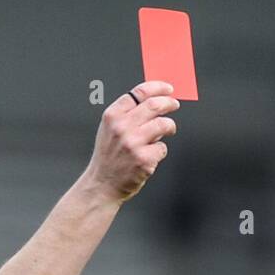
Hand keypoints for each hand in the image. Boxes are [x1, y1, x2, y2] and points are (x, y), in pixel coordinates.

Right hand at [83, 80, 179, 202]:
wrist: (100, 186)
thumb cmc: (108, 157)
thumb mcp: (109, 130)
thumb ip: (127, 113)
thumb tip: (156, 98)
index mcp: (112, 116)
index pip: (140, 92)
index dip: (158, 88)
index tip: (168, 89)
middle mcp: (121, 128)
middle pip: (156, 104)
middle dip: (170, 103)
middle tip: (173, 106)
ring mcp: (133, 144)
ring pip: (164, 125)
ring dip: (169, 127)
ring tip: (165, 132)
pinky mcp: (144, 159)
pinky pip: (162, 148)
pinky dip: (159, 152)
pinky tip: (148, 156)